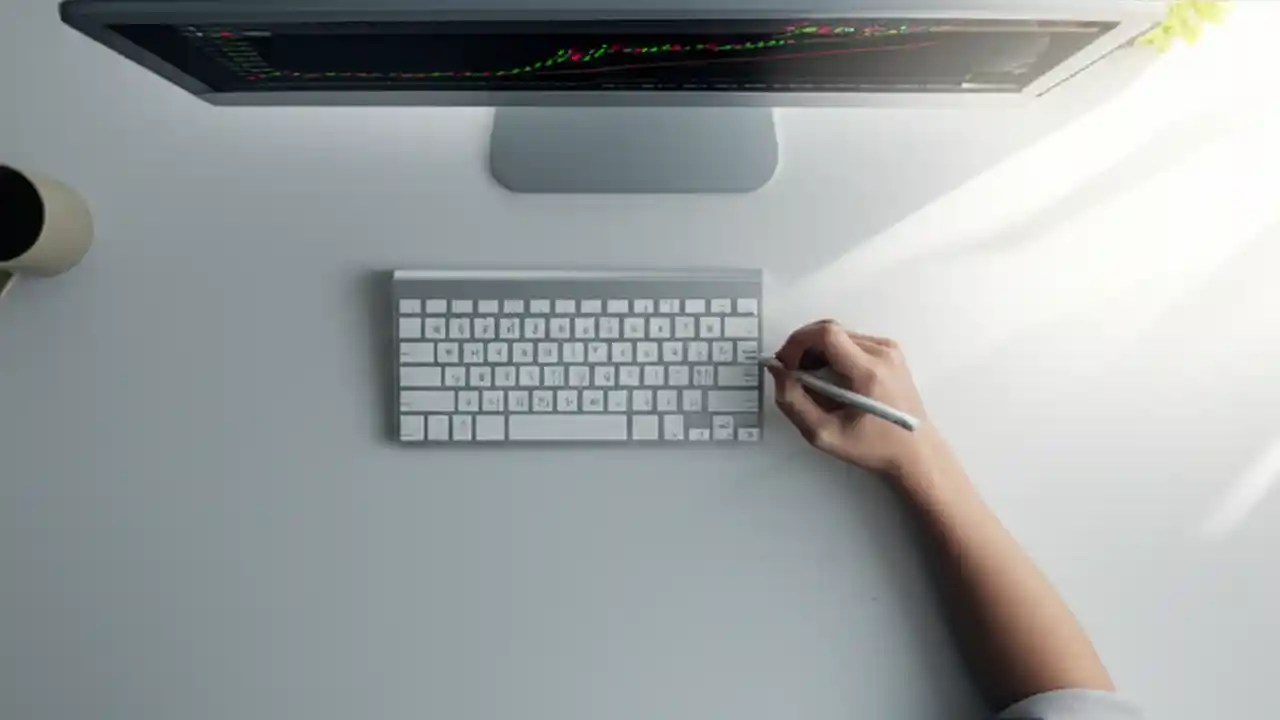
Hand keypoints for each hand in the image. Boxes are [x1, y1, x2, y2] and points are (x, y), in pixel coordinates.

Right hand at [769, 320, 933, 477]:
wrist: (915, 451)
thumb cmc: (873, 447)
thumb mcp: (824, 435)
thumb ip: (793, 402)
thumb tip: (777, 371)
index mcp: (869, 372)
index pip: (827, 333)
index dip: (798, 342)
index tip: (787, 364)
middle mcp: (882, 353)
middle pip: (830, 331)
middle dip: (803, 348)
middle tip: (793, 375)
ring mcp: (889, 349)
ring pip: (839, 335)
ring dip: (817, 352)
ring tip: (812, 382)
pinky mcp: (890, 352)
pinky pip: (851, 341)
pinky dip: (833, 354)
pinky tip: (832, 379)